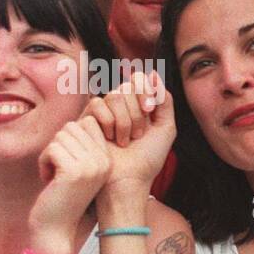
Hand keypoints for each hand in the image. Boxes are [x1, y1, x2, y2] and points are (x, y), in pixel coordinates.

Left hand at [29, 117, 112, 253]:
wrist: (56, 230)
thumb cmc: (63, 198)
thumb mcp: (78, 168)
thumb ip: (81, 145)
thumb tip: (75, 120)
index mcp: (108, 159)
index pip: (87, 122)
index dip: (69, 138)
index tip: (67, 161)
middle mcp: (104, 161)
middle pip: (72, 127)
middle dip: (57, 145)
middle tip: (57, 169)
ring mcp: (91, 166)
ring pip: (60, 136)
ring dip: (49, 154)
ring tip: (54, 175)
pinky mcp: (74, 172)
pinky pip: (52, 148)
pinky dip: (43, 162)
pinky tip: (49, 180)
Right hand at [83, 72, 176, 195]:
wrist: (128, 180)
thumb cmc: (147, 159)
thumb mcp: (165, 127)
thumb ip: (164, 100)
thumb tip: (152, 73)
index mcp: (138, 104)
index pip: (139, 78)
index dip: (144, 89)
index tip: (149, 109)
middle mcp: (120, 105)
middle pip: (127, 85)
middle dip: (137, 112)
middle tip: (138, 134)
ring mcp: (103, 112)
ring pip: (114, 95)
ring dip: (125, 121)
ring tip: (125, 141)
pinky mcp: (88, 120)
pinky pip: (98, 104)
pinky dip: (109, 123)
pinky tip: (110, 139)